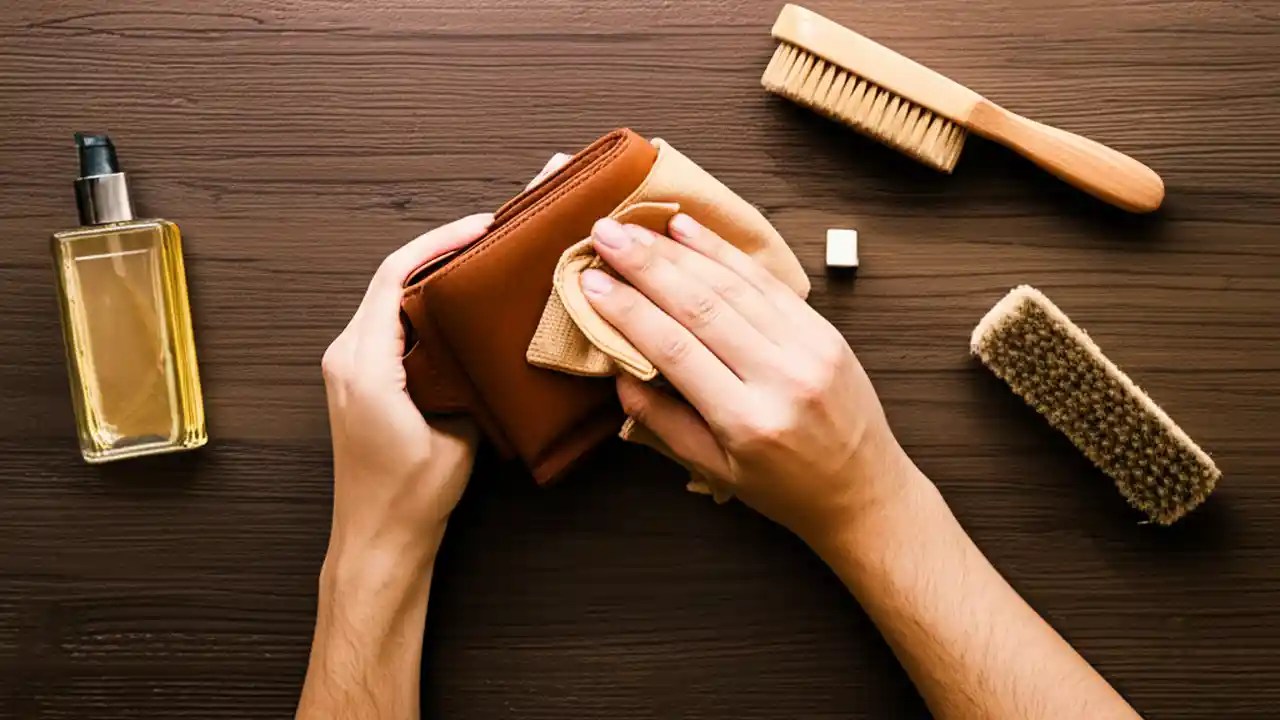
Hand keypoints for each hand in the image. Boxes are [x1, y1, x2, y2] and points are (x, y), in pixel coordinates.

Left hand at [320, 213, 491, 572]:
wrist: (378, 537)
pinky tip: (455, 306)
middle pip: (389, 279)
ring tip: (477, 263)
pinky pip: (386, 323)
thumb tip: (484, 338)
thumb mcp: (456, 430)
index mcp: (365, 363)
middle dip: (438, 250)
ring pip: (387, 298)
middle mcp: (345, 355)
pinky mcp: (355, 379)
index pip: (396, 277)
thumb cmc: (412, 494)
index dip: (439, 242)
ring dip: (428, 276)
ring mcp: (346, 366)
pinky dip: (418, 304)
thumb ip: (464, 375)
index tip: (479, 226)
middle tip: (487, 238)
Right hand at [580, 215, 916, 547]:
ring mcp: (810, 348)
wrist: (865, 490)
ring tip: (636, 227)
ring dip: (679, 251)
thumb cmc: (784, 490)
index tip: (590, 282)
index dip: (628, 312)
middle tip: (603, 235)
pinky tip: (689, 232)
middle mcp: (782, 378)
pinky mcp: (826, 330)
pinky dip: (725, 253)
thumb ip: (663, 421)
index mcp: (748, 421)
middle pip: (701, 306)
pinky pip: (767, 282)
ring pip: (734, 286)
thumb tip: (619, 369)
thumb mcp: (715, 472)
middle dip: (646, 266)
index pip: (675, 350)